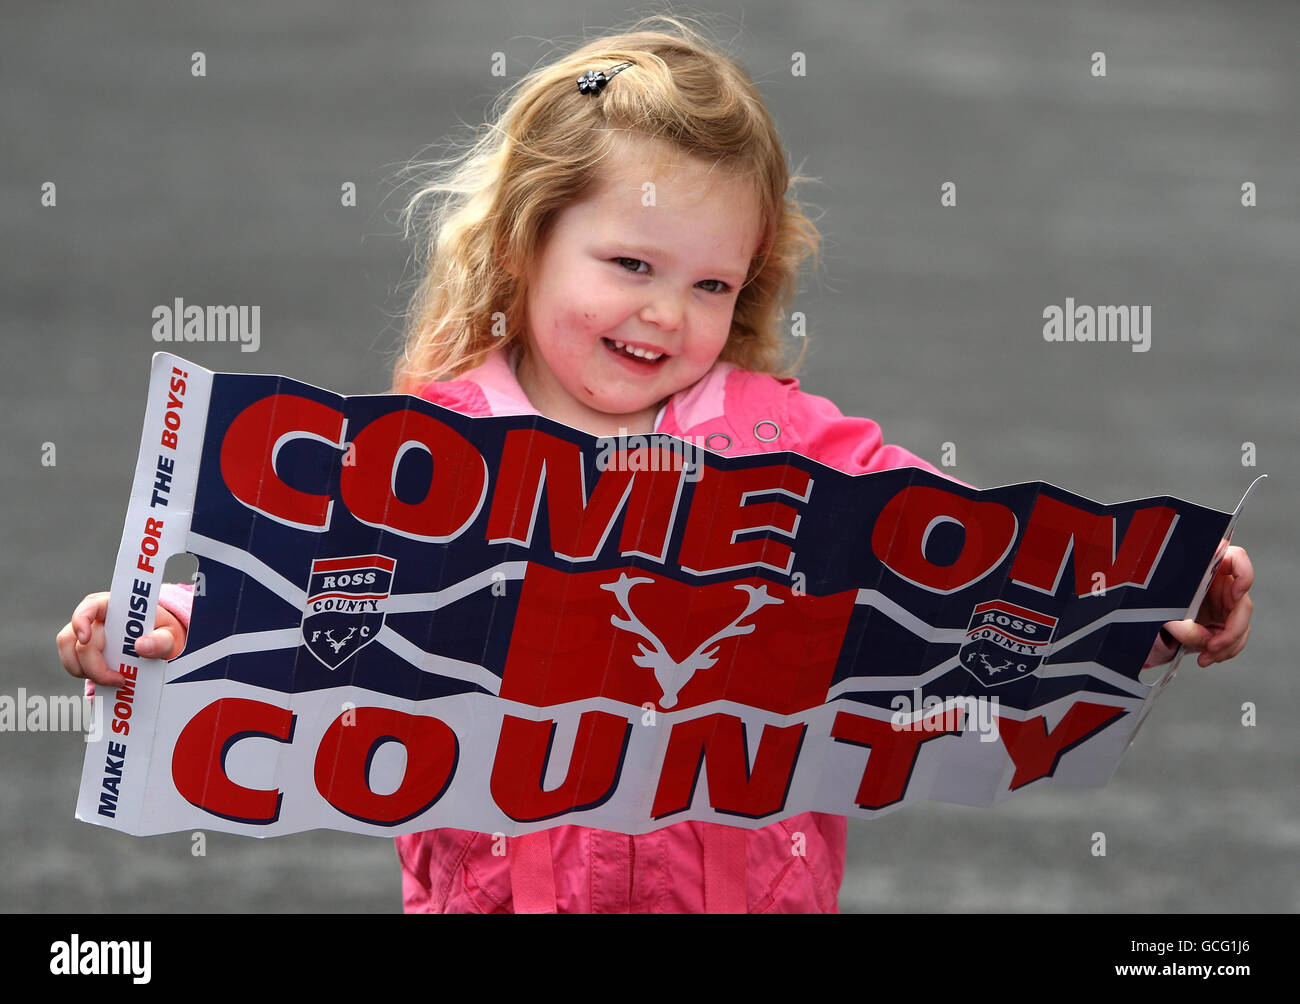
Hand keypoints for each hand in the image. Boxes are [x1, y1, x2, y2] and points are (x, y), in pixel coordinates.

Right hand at [56, 591, 187, 686]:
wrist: (160, 642)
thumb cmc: (162, 632)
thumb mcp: (170, 634)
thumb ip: (161, 640)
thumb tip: (140, 646)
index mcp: (114, 606)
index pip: (90, 606)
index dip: (81, 620)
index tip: (85, 639)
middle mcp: (94, 618)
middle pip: (79, 640)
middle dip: (95, 665)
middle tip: (120, 679)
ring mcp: (85, 634)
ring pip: (69, 653)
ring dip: (87, 671)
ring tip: (113, 679)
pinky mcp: (81, 651)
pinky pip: (72, 664)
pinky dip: (85, 675)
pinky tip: (105, 679)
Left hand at [1160, 545, 1253, 667]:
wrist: (1148, 613)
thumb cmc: (1155, 598)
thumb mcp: (1162, 602)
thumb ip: (1174, 611)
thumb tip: (1184, 630)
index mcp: (1207, 566)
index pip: (1237, 559)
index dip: (1244, 575)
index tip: (1236, 595)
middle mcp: (1222, 583)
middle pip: (1242, 605)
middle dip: (1231, 632)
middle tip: (1212, 646)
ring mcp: (1226, 602)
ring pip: (1240, 626)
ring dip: (1226, 646)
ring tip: (1205, 657)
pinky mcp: (1224, 620)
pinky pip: (1233, 638)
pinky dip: (1222, 650)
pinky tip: (1207, 657)